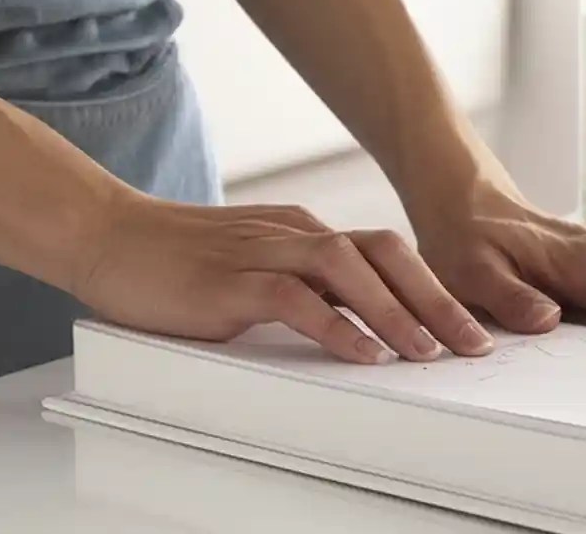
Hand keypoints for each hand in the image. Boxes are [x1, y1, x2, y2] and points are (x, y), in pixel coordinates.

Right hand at [73, 193, 495, 363]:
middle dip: (438, 299)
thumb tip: (359, 320)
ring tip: (431, 353)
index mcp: (306, 231)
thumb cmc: (180, 260)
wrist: (109, 236)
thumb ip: (304, 285)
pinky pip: (296, 299)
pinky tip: (364, 353)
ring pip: (349, 269)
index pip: (387, 252)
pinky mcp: (230, 280)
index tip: (468, 323)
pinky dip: (337, 326)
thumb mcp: (256, 267)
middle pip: (386, 254)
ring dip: (398, 311)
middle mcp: (295, 234)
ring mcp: (263, 253)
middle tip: (476, 342)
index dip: (434, 286)